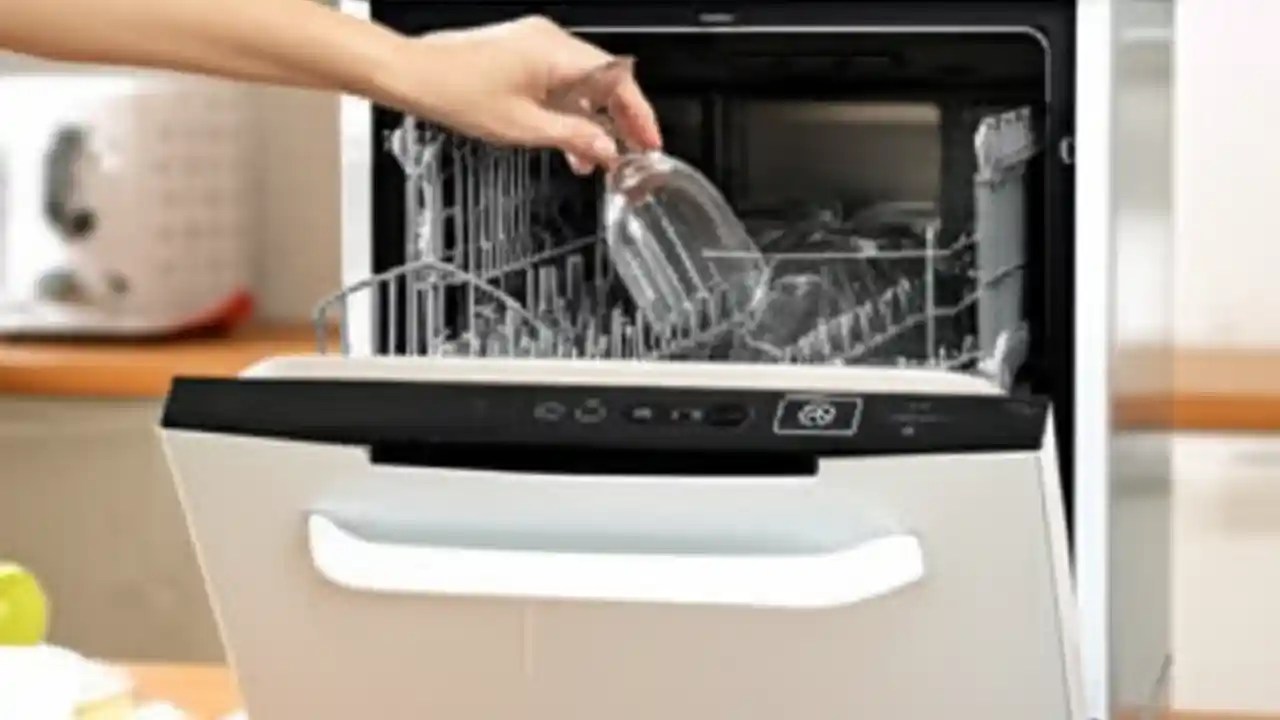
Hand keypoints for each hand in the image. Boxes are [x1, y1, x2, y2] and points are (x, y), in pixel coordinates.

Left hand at [374, 15, 661, 172]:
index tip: (649, 141)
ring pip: (581, 82)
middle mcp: (550, 40)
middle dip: (618, 120)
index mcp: (557, 53)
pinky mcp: (520, 53)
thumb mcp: (523, 127)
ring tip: (591, 158)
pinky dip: (568, 109)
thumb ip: (573, 137)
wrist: (413, 74)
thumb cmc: (455, 91)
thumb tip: (606, 149)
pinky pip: (558, 79)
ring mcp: (534, 44)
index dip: (639, 115)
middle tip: (629, 153)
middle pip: (605, 80)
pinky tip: (565, 139)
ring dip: (590, 119)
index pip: (619, 81)